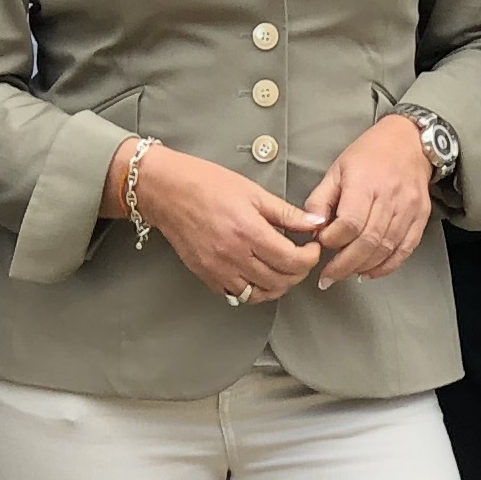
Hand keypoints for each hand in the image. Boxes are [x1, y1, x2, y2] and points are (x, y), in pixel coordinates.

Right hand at [135, 144, 326, 302]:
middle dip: (299, 272)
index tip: (312, 248)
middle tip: (301, 258)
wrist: (166, 191)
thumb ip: (286, 213)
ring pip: (260, 294)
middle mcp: (233, 255)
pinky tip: (258, 275)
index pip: (292, 260)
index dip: (310, 258)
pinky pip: (237, 295)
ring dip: (279, 286)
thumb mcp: (252, 192)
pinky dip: (254, 291)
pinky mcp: (206, 276)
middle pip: (280, 281)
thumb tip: (314, 224)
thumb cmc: (205, 184)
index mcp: (248, 231)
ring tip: (282, 269)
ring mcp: (218, 269)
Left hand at [302, 113, 437, 288]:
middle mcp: (390, 197)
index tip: (321, 244)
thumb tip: (311, 227)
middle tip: (328, 276)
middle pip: (367, 241)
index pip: (349, 223)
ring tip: (346, 273)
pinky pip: (405, 249)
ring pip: (386, 248)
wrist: (409, 141)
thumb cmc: (370, 154)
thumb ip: (321, 199)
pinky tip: (371, 272)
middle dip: (344, 265)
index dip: (332, 240)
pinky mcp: (420, 216)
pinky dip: (388, 266)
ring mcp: (408, 208)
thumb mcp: (336, 169)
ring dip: (363, 267)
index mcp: (365, 183)